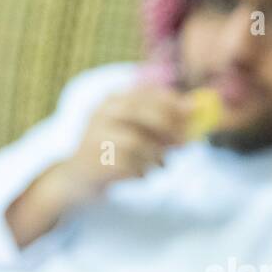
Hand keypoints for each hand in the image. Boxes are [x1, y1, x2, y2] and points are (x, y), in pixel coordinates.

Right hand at [5, 86, 192, 246]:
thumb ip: (161, 122)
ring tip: (160, 165)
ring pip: (137, 142)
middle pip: (141, 112)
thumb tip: (194, 112)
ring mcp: (94, 136)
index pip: (144, 92)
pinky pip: (128, 165)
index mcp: (111, 100)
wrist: (76, 179)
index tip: (193, 111)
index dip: (171, 100)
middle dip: (169, 126)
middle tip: (186, 143)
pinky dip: (142, 171)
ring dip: (156, 155)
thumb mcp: (134, 131)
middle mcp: (100, 113)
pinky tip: (141, 175)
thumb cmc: (114, 152)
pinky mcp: (94, 161)